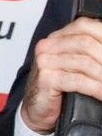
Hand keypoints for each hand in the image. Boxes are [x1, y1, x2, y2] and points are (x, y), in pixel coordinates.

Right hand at [19, 17, 101, 134]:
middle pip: (87, 43)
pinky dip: (97, 88)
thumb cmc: (60, 89)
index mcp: (57, 38)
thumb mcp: (77, 67)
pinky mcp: (46, 78)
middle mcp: (49, 46)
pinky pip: (78, 81)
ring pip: (85, 62)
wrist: (38, 110)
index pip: (86, 26)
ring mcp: (45, 61)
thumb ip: (91, 55)